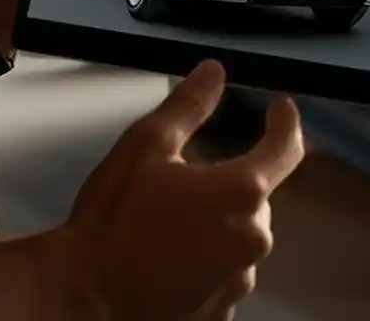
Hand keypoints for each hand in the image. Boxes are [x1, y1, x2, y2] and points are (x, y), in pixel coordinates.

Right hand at [65, 60, 305, 319]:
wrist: (83, 296)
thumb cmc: (113, 221)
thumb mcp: (145, 146)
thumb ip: (188, 106)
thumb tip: (214, 73)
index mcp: (242, 193)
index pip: (286, 148)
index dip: (285, 123)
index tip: (281, 109)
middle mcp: (252, 239)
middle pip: (254, 198)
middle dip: (226, 186)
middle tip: (178, 186)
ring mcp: (238, 281)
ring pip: (237, 239)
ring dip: (214, 228)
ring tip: (162, 230)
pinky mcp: (220, 312)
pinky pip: (222, 277)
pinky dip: (203, 265)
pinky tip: (165, 262)